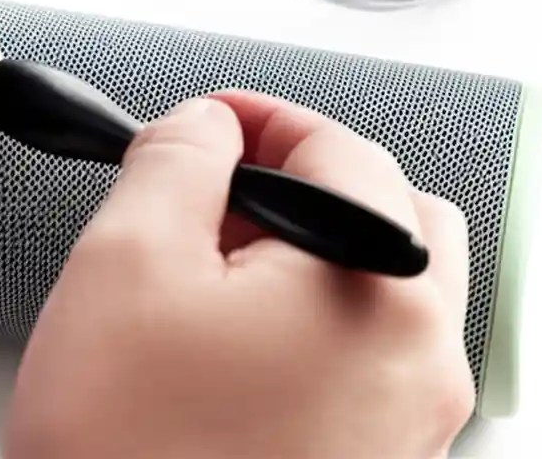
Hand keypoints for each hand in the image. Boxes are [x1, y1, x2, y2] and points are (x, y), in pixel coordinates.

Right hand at [6, 92, 473, 458]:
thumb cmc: (125, 450)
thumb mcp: (126, 258)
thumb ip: (176, 158)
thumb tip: (204, 125)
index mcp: (377, 291)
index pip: (340, 150)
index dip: (259, 117)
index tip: (206, 120)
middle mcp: (417, 360)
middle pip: (386, 215)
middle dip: (296, 185)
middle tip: (212, 193)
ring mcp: (405, 421)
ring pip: (375, 288)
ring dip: (301, 253)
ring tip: (207, 277)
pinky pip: (360, 358)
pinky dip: (305, 321)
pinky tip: (224, 345)